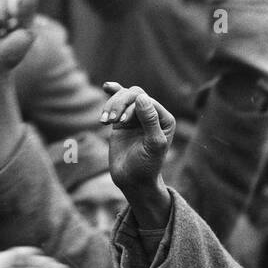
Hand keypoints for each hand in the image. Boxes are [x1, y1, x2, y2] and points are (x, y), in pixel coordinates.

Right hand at [101, 82, 176, 199]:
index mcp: (164, 119)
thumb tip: (141, 97)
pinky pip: (117, 104)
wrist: (133, 181)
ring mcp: (136, 117)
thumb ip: (150, 121)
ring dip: (112, 105)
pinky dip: (112, 96)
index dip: (132, 107)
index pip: (147, 101)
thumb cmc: (147, 166)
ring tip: (104, 121)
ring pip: (124, 97)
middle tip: (111, 121)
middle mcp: (151, 115)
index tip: (120, 123)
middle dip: (120, 103)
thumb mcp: (153, 145)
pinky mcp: (122, 122)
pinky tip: (107, 87)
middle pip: (135, 94)